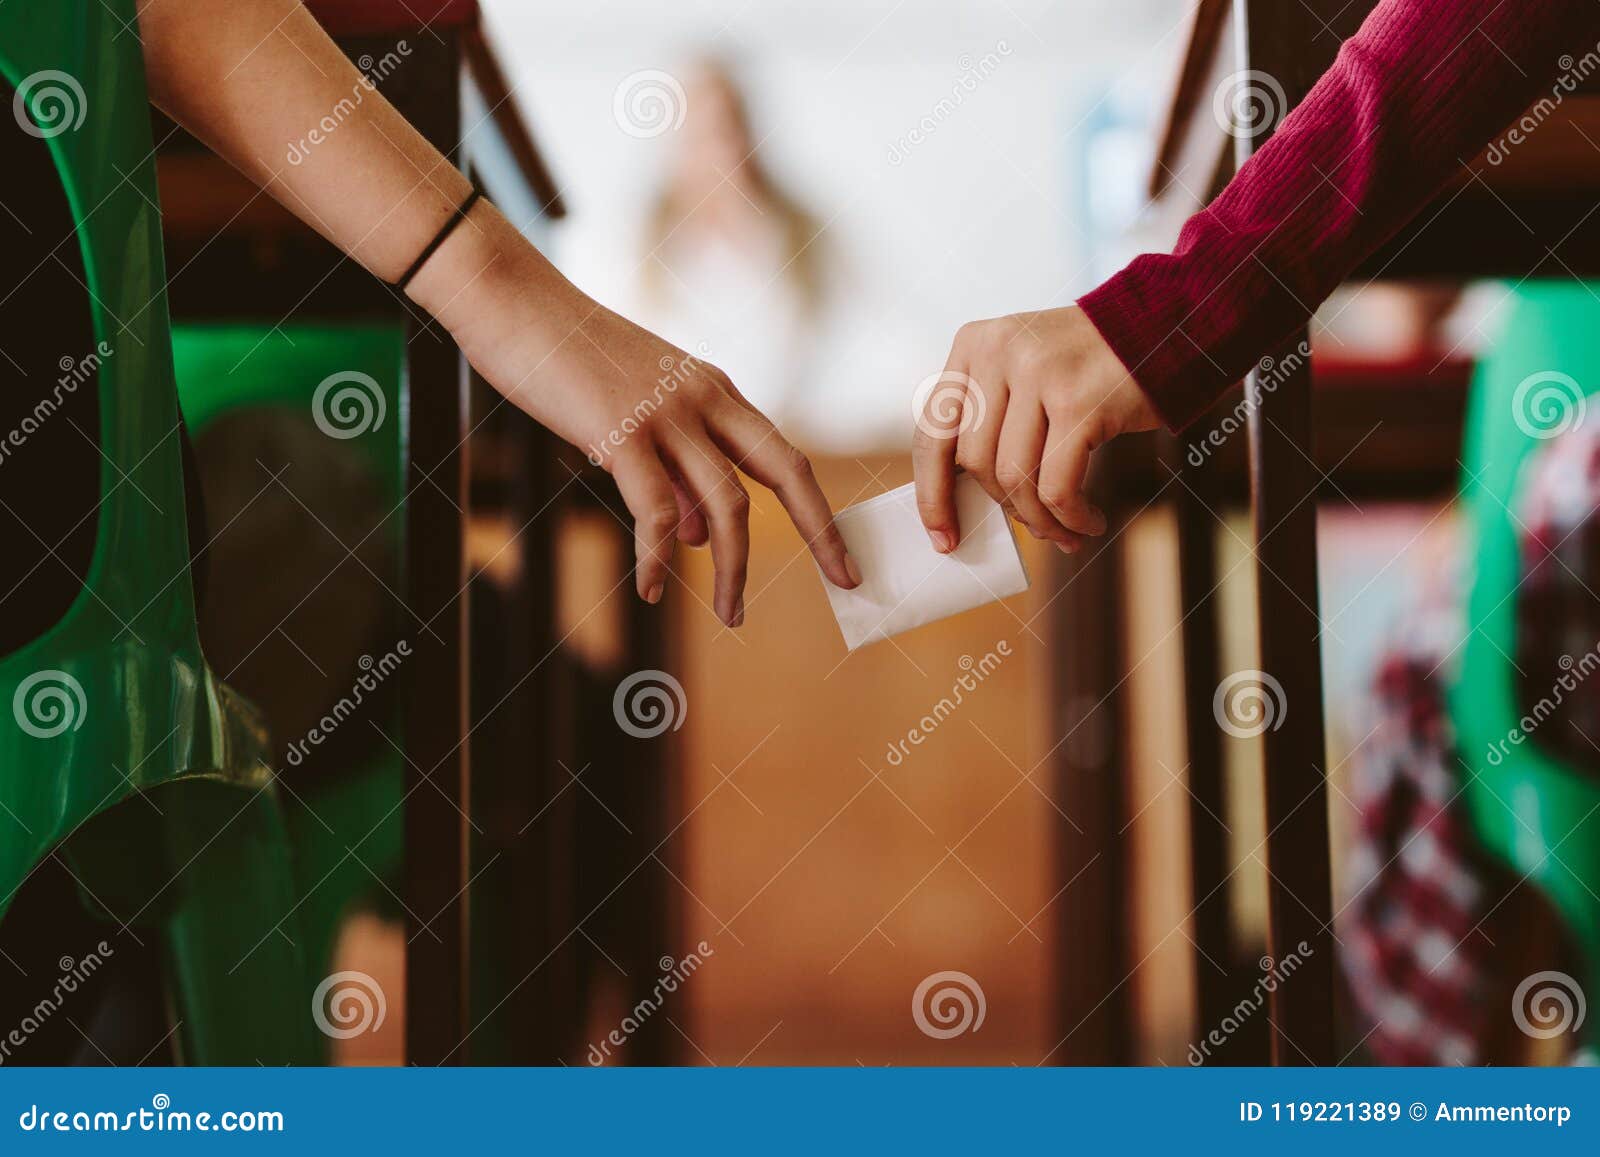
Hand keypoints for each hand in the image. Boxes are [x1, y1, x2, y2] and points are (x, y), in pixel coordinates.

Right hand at [413, 206, 860, 627]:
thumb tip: (707, 536)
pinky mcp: (623, 432)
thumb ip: (678, 473)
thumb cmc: (567, 360)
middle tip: (846, 581)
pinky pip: (658, 511)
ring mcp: (668, 414)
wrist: (514, 304)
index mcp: (716, 392)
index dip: (819, 509)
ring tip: (732, 616)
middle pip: (787, 472)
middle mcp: (706, 399)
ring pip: (728, 504)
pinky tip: (653, 591)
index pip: (785, 457)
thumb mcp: (638, 414)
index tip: (842, 555)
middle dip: (822, 532)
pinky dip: (659, 558)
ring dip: (735, 569)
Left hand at [912, 306, 1158, 553]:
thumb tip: (965, 502)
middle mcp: (998, 351)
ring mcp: (1038, 373)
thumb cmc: (1091, 366)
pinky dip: (1070, 517)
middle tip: (1037, 526)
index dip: (932, 494)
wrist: (1170, 328)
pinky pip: (1058, 487)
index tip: (943, 537)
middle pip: (976, 462)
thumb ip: (991, 418)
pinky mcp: (1079, 402)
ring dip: (1042, 519)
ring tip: (1067, 531)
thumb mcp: (1025, 370)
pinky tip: (1089, 522)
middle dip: (1006, 507)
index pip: (934, 433)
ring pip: (1015, 479)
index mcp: (974, 344)